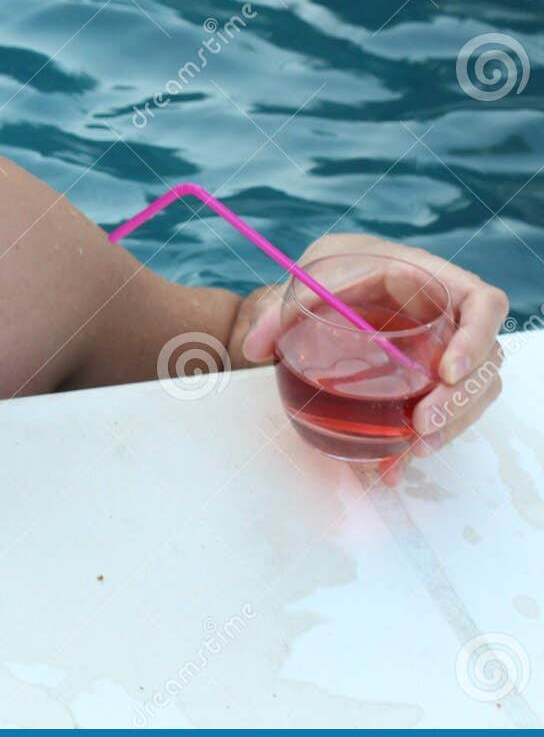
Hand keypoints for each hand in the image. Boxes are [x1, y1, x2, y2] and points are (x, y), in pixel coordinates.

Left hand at [232, 233, 507, 469]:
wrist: (333, 285)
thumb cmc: (335, 271)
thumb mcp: (311, 277)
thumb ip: (280, 309)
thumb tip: (251, 348)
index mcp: (432, 281)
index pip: (484, 304)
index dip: (477, 338)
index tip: (448, 371)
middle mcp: (450, 319)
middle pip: (484, 362)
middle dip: (460, 399)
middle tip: (423, 424)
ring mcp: (444, 353)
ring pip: (470, 395)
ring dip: (450, 426)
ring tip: (414, 450)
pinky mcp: (427, 382)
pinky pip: (439, 414)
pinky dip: (419, 442)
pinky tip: (394, 465)